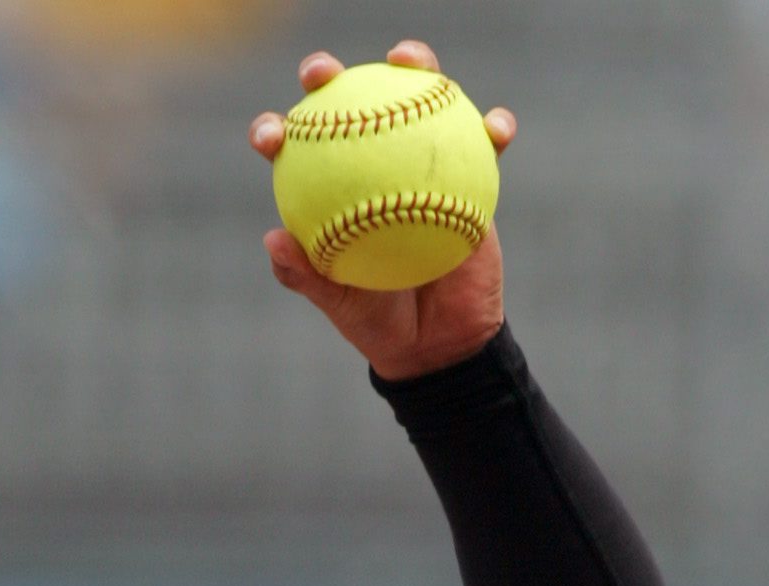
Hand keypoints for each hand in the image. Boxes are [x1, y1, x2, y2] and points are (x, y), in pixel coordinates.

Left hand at [249, 39, 513, 383]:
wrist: (437, 342)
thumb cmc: (381, 322)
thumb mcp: (341, 306)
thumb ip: (305, 276)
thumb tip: (272, 239)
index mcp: (332, 189)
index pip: (297, 149)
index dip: (278, 131)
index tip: (272, 136)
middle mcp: (371, 163)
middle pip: (348, 101)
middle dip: (327, 75)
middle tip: (322, 74)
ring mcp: (421, 160)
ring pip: (416, 98)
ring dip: (416, 66)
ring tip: (410, 60)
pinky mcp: (469, 171)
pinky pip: (485, 143)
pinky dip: (494, 129)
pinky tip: (497, 128)